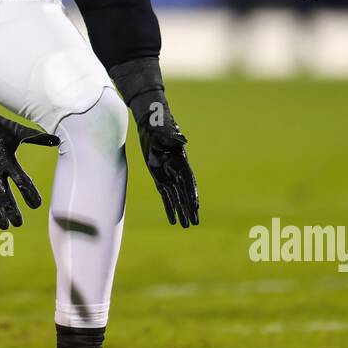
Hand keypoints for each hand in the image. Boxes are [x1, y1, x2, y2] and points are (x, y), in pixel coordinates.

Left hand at [110, 58, 198, 227]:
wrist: (151, 121)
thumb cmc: (158, 123)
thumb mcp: (163, 128)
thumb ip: (172, 135)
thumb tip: (182, 140)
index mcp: (180, 160)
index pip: (188, 181)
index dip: (192, 194)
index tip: (196, 207)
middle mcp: (177, 169)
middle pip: (184, 193)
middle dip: (189, 208)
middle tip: (194, 224)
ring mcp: (168, 174)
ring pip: (176, 197)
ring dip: (180, 211)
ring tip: (186, 226)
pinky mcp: (159, 175)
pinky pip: (165, 195)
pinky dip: (169, 207)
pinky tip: (172, 219)